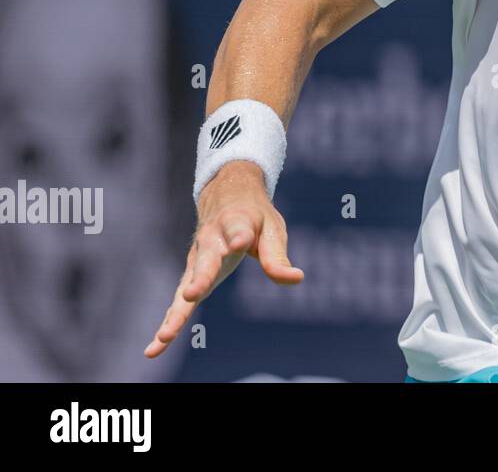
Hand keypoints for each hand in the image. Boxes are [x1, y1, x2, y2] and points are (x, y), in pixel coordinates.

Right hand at [144, 161, 302, 358]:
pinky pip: (179, 302)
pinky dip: (169, 323)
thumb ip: (277, 256)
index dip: (239, 236)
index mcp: (234, 223)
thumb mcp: (271, 228)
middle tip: (191, 295)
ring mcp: (196, 261)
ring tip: (165, 336)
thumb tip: (296, 279)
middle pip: (204, 262)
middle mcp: (210, 242)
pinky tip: (155, 348)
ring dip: (177, 313)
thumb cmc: (253, 216)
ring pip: (186, 287)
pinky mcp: (190, 277)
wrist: (224, 197)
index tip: (238, 243)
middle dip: (199, 279)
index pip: (237, 230)